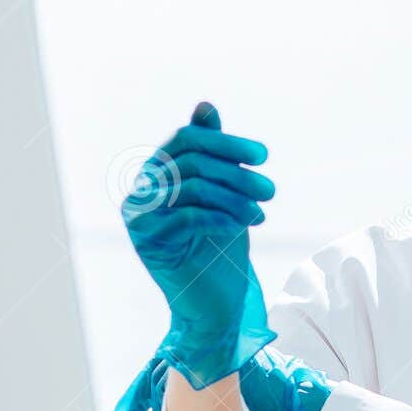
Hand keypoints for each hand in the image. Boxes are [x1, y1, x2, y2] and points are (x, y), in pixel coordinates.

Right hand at [122, 102, 275, 390]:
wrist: (216, 304)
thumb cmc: (221, 248)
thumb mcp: (224, 194)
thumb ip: (214, 154)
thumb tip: (205, 106)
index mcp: (158, 173)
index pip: (187, 140)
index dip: (225, 143)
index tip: (262, 155)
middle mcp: (142, 191)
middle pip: (191, 161)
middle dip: (237, 173)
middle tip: (271, 190)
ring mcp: (140, 217)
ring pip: (192, 187)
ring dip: (235, 197)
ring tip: (262, 213)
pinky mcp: (148, 243)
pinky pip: (188, 216)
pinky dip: (221, 216)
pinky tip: (243, 225)